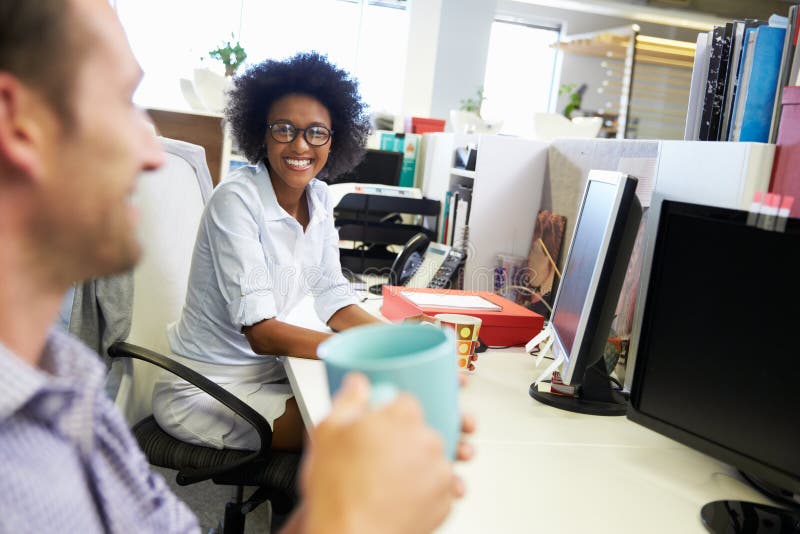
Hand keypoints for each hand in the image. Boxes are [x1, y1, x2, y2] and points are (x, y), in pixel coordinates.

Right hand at [299, 373, 469, 533]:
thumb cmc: (337, 492)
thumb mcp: (327, 433)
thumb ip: (347, 400)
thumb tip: (358, 383)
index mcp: (402, 418)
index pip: (408, 401)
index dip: (394, 411)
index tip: (386, 419)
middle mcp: (428, 441)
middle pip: (425, 427)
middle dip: (409, 436)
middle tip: (391, 448)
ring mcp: (440, 471)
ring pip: (436, 457)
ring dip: (421, 463)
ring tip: (399, 474)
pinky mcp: (445, 500)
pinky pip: (441, 486)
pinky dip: (428, 488)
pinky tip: (407, 492)